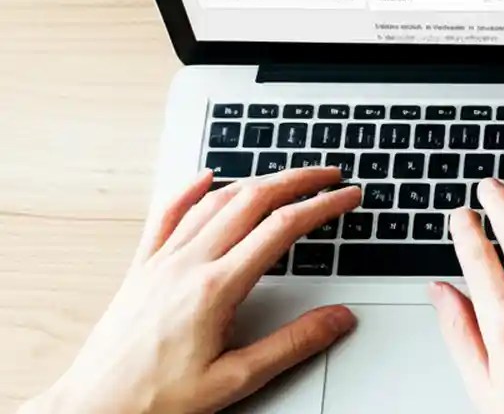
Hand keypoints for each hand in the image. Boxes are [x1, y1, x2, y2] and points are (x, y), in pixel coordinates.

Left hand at [22, 167, 361, 413]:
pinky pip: (166, 215)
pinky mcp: (141, 268)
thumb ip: (292, 344)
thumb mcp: (235, 380)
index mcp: (216, 288)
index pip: (282, 229)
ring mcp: (161, 262)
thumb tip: (338, 319)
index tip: (347, 196)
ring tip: (285, 178)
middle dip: (297, 181)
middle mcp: (187, 265)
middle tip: (329, 176)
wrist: (92, 408)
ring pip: (215, 201)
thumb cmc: (156, 400)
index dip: (323, 206)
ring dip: (256, 181)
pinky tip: (206, 178)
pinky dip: (191, 190)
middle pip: (252, 200)